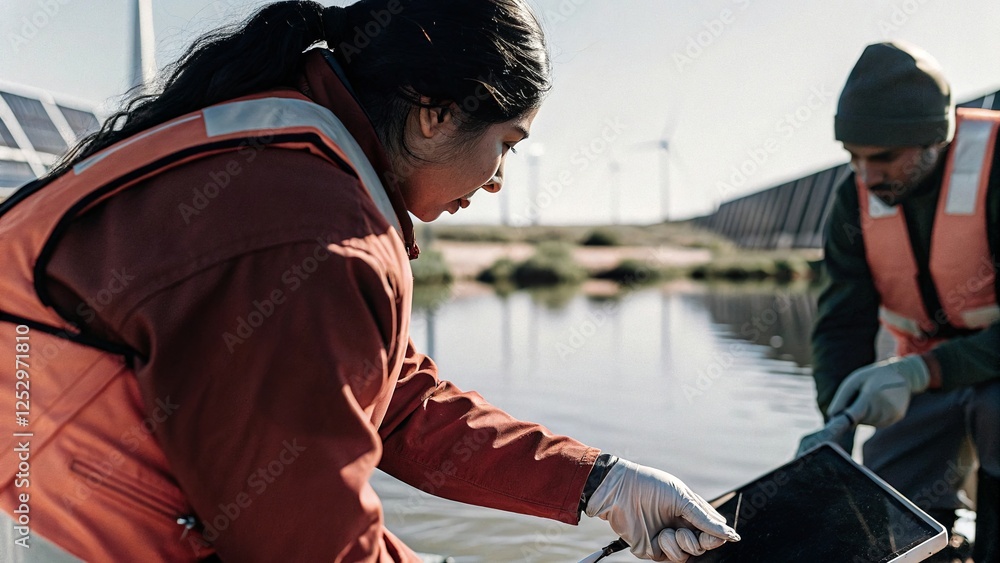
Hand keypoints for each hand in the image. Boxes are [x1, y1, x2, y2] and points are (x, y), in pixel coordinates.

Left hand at [585, 459, 739, 561]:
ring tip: (669, 530)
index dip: (717, 536)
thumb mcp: (682, 498)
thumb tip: (730, 533)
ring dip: (683, 544)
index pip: (712, 531)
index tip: (717, 534)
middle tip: (686, 531)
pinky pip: (672, 558)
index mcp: (689, 513)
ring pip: (689, 555)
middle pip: (703, 546)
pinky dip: (670, 547)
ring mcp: (667, 539)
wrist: (620, 491)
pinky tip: (660, 535)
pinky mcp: (654, 549)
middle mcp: (680, 527)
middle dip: (701, 542)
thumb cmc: (651, 487)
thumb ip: (705, 518)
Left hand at [827, 355, 929, 427]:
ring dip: (865, 415)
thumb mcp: (854, 381)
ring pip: (869, 423)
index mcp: (872, 394)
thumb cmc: (872, 377)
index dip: (845, 420)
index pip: (856, 412)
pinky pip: (878, 423)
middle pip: (860, 419)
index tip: (835, 426)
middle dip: (856, 412)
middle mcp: (884, 405)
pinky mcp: (898, 416)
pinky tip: (878, 404)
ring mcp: (892, 412)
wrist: (902, 374)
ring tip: (871, 398)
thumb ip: (842, 398)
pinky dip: (874, 416)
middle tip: (862, 396)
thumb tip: (832, 416)